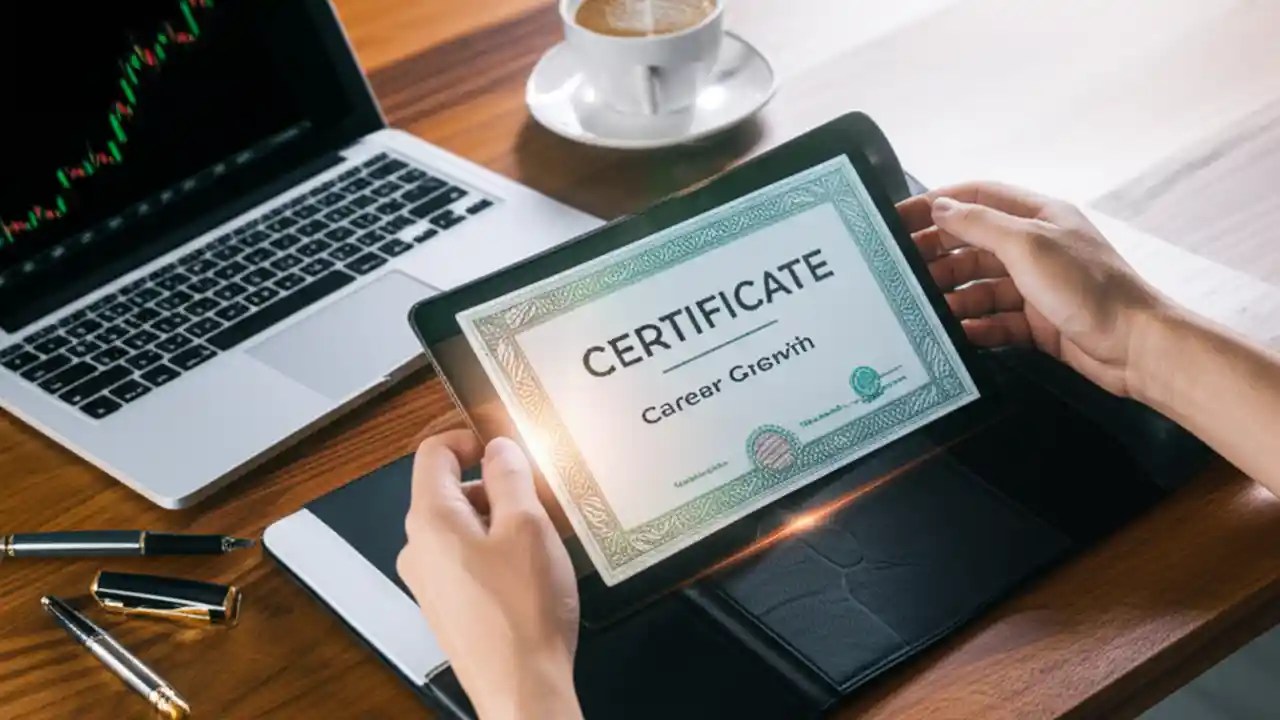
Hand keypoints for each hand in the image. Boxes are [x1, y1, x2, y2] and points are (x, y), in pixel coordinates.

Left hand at [397, 430, 581, 719]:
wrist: (520, 687)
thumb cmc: (524, 609)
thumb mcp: (527, 526)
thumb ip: (509, 476)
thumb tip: (497, 447)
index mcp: (430, 520)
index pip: (432, 453)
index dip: (467, 439)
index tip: (502, 447)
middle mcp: (417, 548)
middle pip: (447, 492)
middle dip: (492, 486)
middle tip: (535, 499)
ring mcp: (428, 581)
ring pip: (459, 528)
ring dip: (496, 521)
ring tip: (537, 541)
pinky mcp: (446, 607)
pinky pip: (463, 560)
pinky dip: (492, 552)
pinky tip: (526, 574)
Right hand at [897, 182, 1170, 397]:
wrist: (1136, 347)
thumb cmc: (1090, 289)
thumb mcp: (1028, 246)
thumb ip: (980, 225)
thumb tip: (940, 207)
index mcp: (1038, 216)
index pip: (977, 197)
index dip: (937, 204)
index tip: (899, 218)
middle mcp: (1035, 247)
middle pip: (973, 244)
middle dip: (937, 255)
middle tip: (899, 270)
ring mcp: (1036, 286)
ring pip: (980, 286)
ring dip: (952, 296)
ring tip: (922, 307)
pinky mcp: (1038, 323)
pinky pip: (996, 321)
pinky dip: (974, 326)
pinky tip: (954, 333)